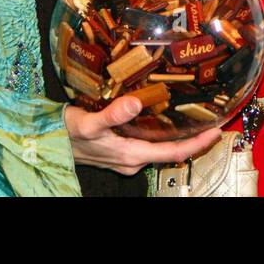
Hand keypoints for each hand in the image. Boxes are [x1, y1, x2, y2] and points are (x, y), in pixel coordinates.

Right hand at [63, 97, 222, 174]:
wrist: (47, 143)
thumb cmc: (67, 134)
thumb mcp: (88, 122)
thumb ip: (112, 114)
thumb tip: (135, 103)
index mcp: (131, 154)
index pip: (173, 152)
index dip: (197, 144)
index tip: (216, 132)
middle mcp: (132, 160)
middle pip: (170, 151)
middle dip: (192, 138)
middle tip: (210, 120)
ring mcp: (126, 158)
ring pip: (159, 148)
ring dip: (176, 135)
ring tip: (192, 117)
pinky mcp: (120, 152)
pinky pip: (147, 145)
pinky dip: (159, 133)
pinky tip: (162, 119)